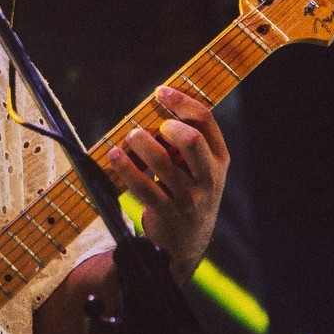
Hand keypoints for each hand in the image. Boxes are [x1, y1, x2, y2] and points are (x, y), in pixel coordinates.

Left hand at [107, 85, 228, 280]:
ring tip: (131, 137)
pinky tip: (114, 155)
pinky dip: (125, 168)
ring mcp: (190, 197)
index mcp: (219, 158)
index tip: (160, 91)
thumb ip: (187, 142)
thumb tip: (156, 110)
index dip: (181, 101)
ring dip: (140, 144)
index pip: (205, 120)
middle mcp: (209, 177)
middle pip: (191, 140)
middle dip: (167, 127)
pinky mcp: (168, 213)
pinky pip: (143, 187)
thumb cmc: (189, 192)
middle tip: (154, 129)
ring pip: (161, 162)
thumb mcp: (200, 168)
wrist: (187, 241)